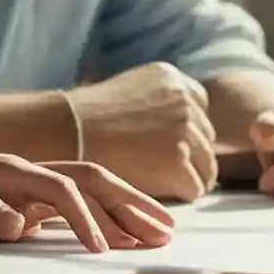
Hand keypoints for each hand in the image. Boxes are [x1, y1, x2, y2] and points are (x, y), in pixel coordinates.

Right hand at [67, 63, 216, 201]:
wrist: (67, 134)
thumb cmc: (86, 119)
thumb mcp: (129, 90)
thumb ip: (157, 101)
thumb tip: (175, 128)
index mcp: (173, 79)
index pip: (200, 107)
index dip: (186, 130)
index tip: (169, 145)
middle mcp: (184, 101)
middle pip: (206, 139)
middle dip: (191, 156)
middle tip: (169, 172)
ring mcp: (184, 131)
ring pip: (206, 166)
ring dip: (188, 178)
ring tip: (164, 187)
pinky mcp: (178, 162)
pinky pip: (195, 187)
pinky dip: (180, 194)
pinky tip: (159, 195)